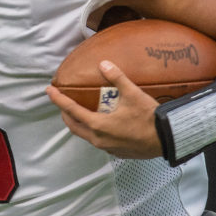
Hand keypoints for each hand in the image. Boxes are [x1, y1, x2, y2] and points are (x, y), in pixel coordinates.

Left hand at [46, 60, 162, 158]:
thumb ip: (116, 78)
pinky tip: (102, 124)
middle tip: (63, 103)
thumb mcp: (132, 94)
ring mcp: (108, 147)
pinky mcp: (117, 152)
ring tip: (80, 113)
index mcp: (98, 125)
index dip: (58, 100)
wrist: (166, 139)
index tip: (49, 91)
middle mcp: (99, 139)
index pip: (71, 110)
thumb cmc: (148, 117)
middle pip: (74, 126)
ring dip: (79, 124)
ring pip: (86, 135)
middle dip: (65, 114)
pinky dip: (94, 131)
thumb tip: (103, 64)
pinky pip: (99, 141)